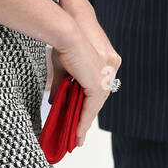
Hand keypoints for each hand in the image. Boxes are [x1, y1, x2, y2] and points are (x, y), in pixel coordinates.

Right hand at [54, 16, 120, 146]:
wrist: (65, 29)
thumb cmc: (63, 39)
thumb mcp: (63, 67)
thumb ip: (63, 85)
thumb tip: (55, 102)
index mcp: (108, 59)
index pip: (99, 85)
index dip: (89, 102)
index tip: (82, 116)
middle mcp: (112, 66)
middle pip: (99, 97)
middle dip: (88, 116)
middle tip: (79, 133)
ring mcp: (107, 75)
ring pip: (96, 104)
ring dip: (85, 122)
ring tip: (76, 138)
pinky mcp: (98, 83)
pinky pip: (92, 107)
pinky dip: (84, 121)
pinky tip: (77, 132)